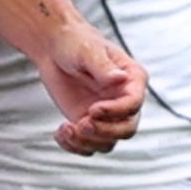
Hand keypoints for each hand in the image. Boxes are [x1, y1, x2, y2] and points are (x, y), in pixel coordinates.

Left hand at [36, 23, 146, 154]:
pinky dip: (74, 146)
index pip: (134, 103)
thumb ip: (103, 67)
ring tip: (66, 129)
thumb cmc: (76, 43)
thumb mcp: (88, 51)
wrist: (55, 49)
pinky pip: (89, 145)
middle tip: (80, 123)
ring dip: (87, 142)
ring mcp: (108, 114)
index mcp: (133, 80)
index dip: (116, 111)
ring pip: (108, 142)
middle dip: (104, 131)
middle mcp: (124, 100)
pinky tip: (61, 132)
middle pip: (126, 129)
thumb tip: (120, 79)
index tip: (92, 110)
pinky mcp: (90, 122)